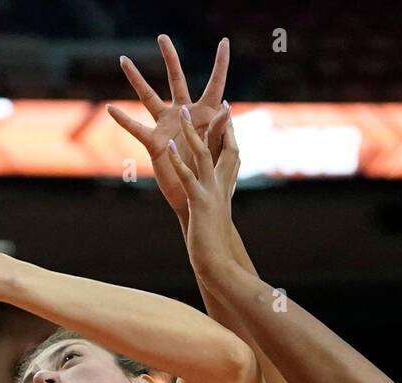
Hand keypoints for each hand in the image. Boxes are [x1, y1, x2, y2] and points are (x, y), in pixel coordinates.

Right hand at [108, 35, 231, 217]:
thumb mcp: (220, 150)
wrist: (197, 197)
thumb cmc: (213, 174)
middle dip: (170, 58)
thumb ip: (220, 128)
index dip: (221, 62)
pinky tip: (110, 108)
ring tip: (123, 60)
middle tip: (162, 37)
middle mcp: (184, 113)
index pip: (215, 82)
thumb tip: (226, 106)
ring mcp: (167, 126)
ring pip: (148, 97)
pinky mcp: (155, 142)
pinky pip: (136, 128)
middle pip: (176, 79)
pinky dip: (123, 119)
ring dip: (136, 79)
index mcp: (206, 113)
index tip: (224, 41)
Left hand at [163, 111, 242, 283]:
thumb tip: (217, 193)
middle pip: (224, 147)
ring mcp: (211, 191)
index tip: (228, 112)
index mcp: (225, 186)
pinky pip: (188, 177)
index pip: (232, 152)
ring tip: (184, 111)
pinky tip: (170, 145)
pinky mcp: (200, 201)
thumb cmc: (214, 242)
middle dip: (220, 123)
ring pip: (205, 155)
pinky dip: (179, 160)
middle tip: (220, 101)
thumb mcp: (214, 214)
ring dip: (194, 132)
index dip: (230, 132)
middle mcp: (221, 185)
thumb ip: (215, 199)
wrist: (217, 262)